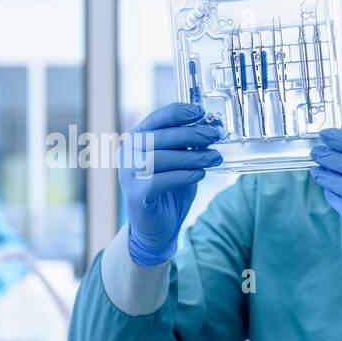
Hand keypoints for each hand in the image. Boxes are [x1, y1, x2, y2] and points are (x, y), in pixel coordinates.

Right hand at [120, 103, 222, 266]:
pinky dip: (182, 176)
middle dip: (190, 134)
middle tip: (214, 135)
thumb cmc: (169, 191)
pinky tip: (199, 174)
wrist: (156, 228)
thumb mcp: (181, 163)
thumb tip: (212, 127)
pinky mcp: (135, 194)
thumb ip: (190, 146)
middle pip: (159, 136)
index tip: (200, 112)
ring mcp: (128, 174)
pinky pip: (160, 180)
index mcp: (137, 139)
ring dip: (192, 156)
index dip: (178, 112)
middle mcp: (127, 153)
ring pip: (160, 158)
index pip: (156, 118)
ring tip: (214, 158)